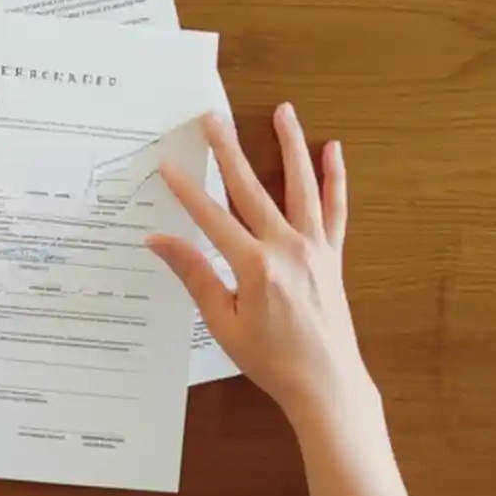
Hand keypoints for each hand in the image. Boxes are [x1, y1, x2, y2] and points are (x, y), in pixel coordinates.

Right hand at [147, 104, 376, 425]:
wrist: (327, 384)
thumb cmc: (272, 361)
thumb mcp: (223, 323)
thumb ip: (195, 275)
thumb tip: (160, 241)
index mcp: (256, 267)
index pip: (212, 218)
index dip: (187, 190)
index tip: (167, 164)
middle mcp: (288, 248)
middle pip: (252, 189)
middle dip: (229, 150)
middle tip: (213, 117)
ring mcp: (315, 248)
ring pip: (300, 186)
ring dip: (290, 145)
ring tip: (283, 111)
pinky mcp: (332, 255)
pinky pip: (335, 209)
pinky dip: (334, 179)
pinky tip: (332, 151)